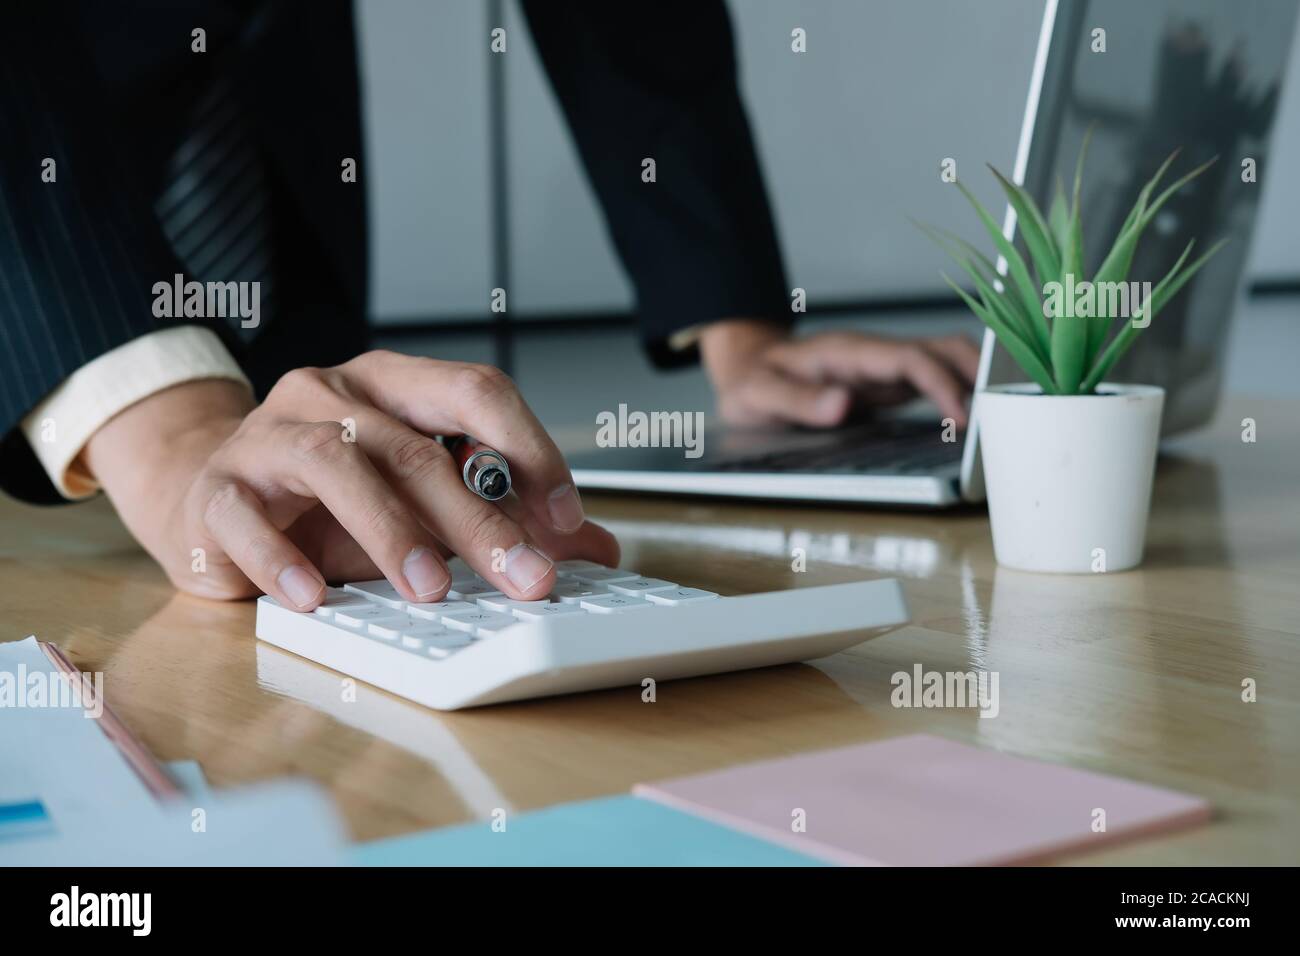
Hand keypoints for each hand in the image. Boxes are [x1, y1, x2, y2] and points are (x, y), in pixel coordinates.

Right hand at [81, 351, 617, 609]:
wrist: (212, 499)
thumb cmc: (327, 501)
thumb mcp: (423, 505)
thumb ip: (506, 516)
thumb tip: (598, 546)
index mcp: (395, 385)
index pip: (475, 392)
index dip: (530, 450)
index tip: (568, 518)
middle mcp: (332, 394)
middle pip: (415, 444)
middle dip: (478, 517)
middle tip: (524, 576)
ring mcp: (268, 434)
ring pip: (336, 463)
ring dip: (392, 531)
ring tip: (431, 590)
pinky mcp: (218, 487)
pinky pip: (248, 517)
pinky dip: (283, 559)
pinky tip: (315, 596)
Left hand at [700, 319, 980, 428]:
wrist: (748, 367)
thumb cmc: (753, 380)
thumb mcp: (757, 394)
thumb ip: (796, 400)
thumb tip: (842, 405)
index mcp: (848, 353)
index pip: (910, 359)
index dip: (941, 384)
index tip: (963, 416)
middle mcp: (874, 355)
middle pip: (942, 348)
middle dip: (979, 373)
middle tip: (1007, 414)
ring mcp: (884, 368)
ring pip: (945, 361)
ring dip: (978, 381)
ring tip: (1005, 418)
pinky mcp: (887, 385)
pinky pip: (935, 382)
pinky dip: (962, 394)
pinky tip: (978, 421)